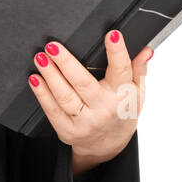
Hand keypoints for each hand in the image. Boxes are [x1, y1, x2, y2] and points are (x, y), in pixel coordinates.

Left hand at [27, 29, 151, 173]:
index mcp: (123, 96)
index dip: (117, 52)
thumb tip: (146, 50)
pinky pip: (52, 111)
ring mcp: (85, 122)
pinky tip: (35, 79)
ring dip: (50, 75)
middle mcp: (103, 109)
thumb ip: (139, 69)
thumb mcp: (137, 93)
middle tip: (53, 46)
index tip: (112, 34)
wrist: (109, 146)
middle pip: (83, 83)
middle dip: (66, 63)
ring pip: (65, 96)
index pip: (122, 71)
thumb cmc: (123, 112)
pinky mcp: (68, 131)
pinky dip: (42, 94)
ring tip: (40, 58)